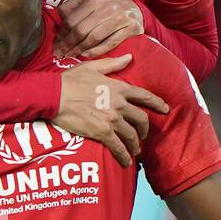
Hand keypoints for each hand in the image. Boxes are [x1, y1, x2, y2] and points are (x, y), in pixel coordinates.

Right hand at [54, 56, 168, 166]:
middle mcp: (120, 104)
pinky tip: (126, 162)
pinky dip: (124, 156)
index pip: (145, 96)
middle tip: (143, 136)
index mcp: (120, 88)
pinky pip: (118, 147)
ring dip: (135, 145)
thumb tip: (129, 57)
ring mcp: (112, 119)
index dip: (158, 103)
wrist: (54, 95)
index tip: (166, 109)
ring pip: (131, 136)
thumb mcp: (93, 67)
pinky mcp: (102, 132)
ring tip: (134, 150)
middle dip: (145, 130)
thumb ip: (113, 64)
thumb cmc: (70, 80)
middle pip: (142, 120)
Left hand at [55, 0, 144, 58]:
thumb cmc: (107, 8)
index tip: (56, 44)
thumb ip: (74, 6)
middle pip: (81, 30)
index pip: (72, 20)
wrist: (134, 9)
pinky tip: (86, 55)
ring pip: (94, 38)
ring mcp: (118, 20)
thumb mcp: (91, 1)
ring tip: (70, 56)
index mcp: (93, 0)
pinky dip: (96, 51)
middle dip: (68, 44)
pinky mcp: (128, 30)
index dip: (62, 34)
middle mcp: (106, 9)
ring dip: (79, 49)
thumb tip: (60, 15)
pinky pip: (109, 44)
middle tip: (60, 54)